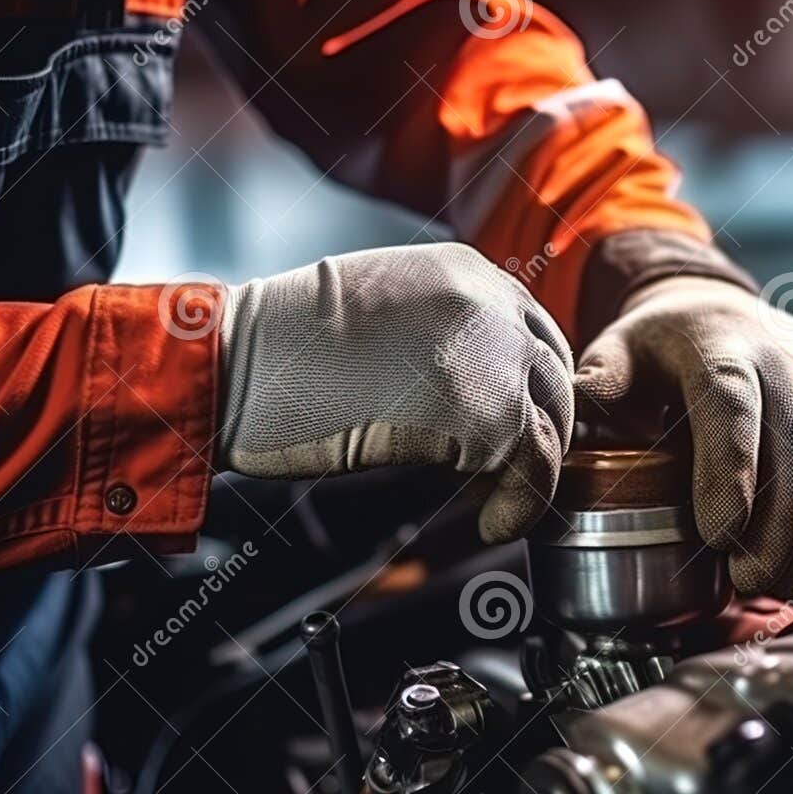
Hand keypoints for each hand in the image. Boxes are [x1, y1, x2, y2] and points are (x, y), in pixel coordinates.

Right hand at [217, 243, 573, 543]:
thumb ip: (443, 333)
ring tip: (498, 503)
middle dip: (539, 433)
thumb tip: (477, 390)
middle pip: (553, 379)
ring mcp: (493, 356)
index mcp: (467, 271)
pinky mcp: (484, 413)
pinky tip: (494, 522)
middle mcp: (491, 302)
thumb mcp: (383, 310)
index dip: (528, 391)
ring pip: (552, 425)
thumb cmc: (284, 351)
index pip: (535, 334)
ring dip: (532, 474)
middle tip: (510, 476)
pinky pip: (534, 469)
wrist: (239, 365)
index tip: (515, 431)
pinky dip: (522, 505)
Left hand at [574, 276, 792, 596]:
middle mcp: (784, 361)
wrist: (727, 314)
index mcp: (719, 345)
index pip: (732, 405)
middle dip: (779, 525)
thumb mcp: (619, 352)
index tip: (719, 535)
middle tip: (748, 581)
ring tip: (784, 586)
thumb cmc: (666, 349)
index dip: (732, 471)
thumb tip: (573, 415)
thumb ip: (598, 385)